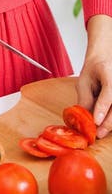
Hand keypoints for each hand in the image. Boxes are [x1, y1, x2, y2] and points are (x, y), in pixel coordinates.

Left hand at [76, 14, 111, 137]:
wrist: (105, 60)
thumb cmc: (94, 70)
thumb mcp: (84, 81)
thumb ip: (85, 98)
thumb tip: (83, 117)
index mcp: (109, 73)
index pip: (109, 94)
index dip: (102, 109)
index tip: (96, 122)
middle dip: (108, 122)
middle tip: (98, 133)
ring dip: (111, 123)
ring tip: (100, 132)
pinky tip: (105, 125)